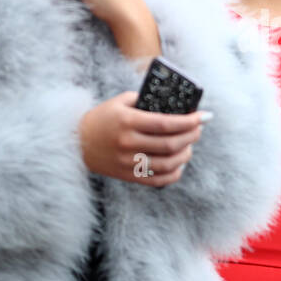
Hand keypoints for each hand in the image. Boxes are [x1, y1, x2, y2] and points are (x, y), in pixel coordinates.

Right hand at [78, 91, 204, 186]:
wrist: (76, 142)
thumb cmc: (102, 118)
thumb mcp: (121, 102)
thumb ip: (145, 101)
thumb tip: (175, 105)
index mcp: (128, 122)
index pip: (167, 123)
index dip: (190, 121)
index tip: (204, 117)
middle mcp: (129, 143)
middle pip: (171, 144)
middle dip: (192, 135)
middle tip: (198, 129)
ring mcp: (128, 162)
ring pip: (168, 163)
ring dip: (186, 154)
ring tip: (189, 145)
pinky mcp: (128, 175)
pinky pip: (158, 179)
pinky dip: (174, 173)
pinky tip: (179, 163)